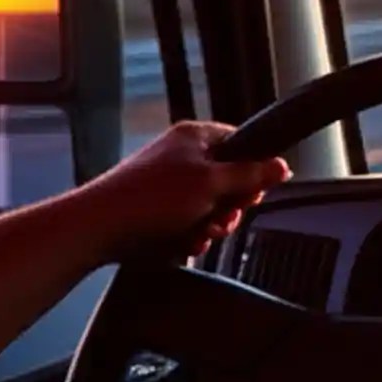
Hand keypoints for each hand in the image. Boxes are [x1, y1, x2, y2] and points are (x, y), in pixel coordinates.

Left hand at [77, 121, 291, 262]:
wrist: (100, 228)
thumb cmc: (153, 198)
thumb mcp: (213, 184)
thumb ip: (252, 175)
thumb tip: (282, 166)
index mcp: (195, 138)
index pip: (241, 143)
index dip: (254, 169)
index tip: (255, 191)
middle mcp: (182, 157)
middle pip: (230, 181)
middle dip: (230, 207)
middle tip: (222, 218)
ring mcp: (169, 186)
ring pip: (211, 207)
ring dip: (211, 226)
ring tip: (198, 234)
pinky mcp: (158, 212)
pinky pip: (190, 223)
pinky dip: (190, 236)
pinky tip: (183, 243)